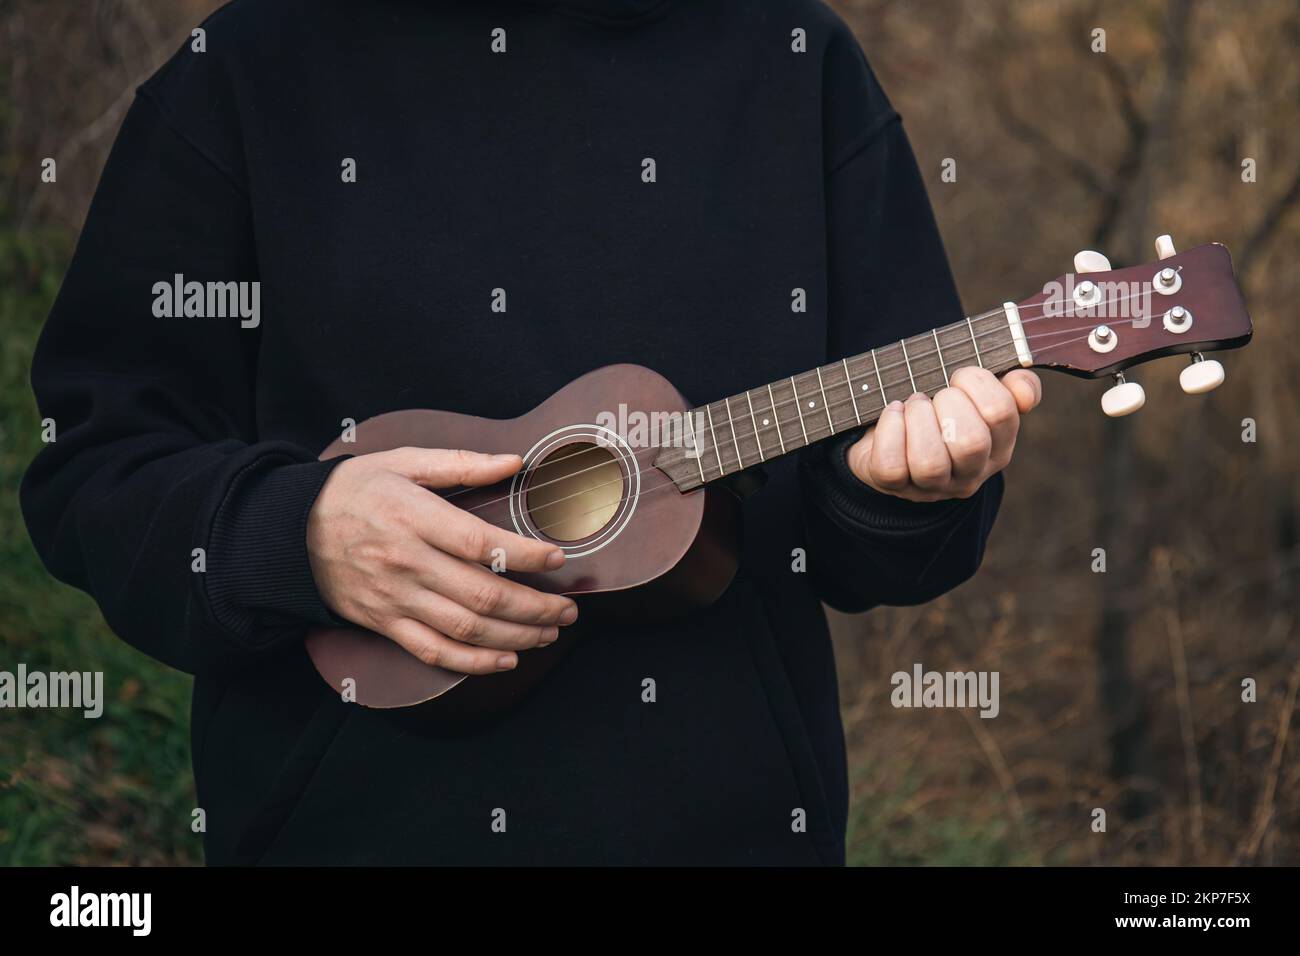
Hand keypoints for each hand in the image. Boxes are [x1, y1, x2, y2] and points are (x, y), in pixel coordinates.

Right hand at [306, 447, 577, 674]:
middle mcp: (408, 563)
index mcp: (415, 518)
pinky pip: (434, 651)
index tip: (558, 558)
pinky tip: (505, 660)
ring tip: (550, 634)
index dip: (526, 556)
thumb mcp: (402, 461)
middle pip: (483, 597)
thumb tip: (514, 461)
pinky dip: (473, 662)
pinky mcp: (384, 623)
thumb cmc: (353, 490)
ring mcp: (396, 598)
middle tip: (569, 610)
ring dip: (516, 637)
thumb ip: (460, 463)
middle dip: (535, 608)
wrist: (287, 531)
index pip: (482, 545)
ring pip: (466, 629)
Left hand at [846, 367, 1040, 501]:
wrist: (893, 436)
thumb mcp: (979, 396)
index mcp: (999, 448)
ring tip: (912, 405)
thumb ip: (1012, 387)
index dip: (977, 383)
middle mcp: (970, 473)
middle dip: (948, 404)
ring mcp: (931, 486)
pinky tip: (893, 414)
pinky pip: (892, 467)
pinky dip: (889, 431)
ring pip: (930, 463)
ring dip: (918, 419)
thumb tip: (1024, 385)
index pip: (1000, 414)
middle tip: (935, 395)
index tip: (960, 376)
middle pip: (970, 443)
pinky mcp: (894, 486)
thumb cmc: (942, 410)